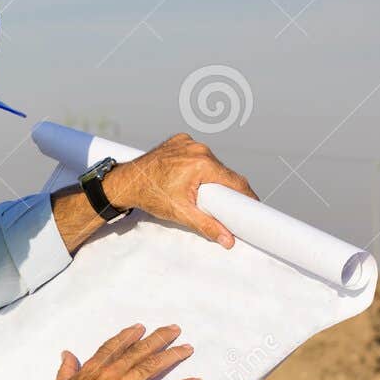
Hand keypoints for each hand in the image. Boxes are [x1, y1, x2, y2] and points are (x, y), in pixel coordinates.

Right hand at [12, 324, 200, 379]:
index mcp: (93, 368)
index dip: (129, 336)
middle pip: (140, 350)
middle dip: (159, 338)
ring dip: (173, 355)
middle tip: (174, 330)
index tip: (140, 328)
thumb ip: (67, 369)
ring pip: (153, 365)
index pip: (115, 347)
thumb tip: (66, 354)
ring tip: (188, 348)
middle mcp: (112, 372)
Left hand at [102, 134, 257, 247]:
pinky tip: (188, 177)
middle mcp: (198, 148)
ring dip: (210, 176)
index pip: (235, 181)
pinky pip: (198, 154)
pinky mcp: (180, 140)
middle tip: (221, 205)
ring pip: (211, 162)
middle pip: (223, 172)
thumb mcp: (181, 213)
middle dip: (225, 189)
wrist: (127, 182)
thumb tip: (228, 239)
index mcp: (202, 164)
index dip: (246, 196)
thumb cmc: (151, 196)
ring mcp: (188, 142)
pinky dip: (197, 166)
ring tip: (199, 191)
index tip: (252, 206)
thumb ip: (208, 226)